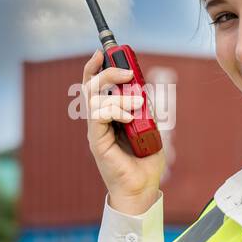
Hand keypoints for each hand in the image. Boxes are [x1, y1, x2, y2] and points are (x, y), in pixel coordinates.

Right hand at [81, 49, 164, 214]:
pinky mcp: (97, 141)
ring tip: (137, 103)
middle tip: (127, 71)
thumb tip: (144, 90)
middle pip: (91, 87)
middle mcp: (99, 121)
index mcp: (108, 116)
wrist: (142, 189)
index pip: (95, 86)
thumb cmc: (145, 162)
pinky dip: (114, 110)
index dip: (96, 67)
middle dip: (107, 73)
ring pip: (95, 99)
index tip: (102, 52)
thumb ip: (145, 109)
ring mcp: (96, 131)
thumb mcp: (150, 128)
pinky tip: (128, 115)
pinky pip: (98, 116)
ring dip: (117, 95)